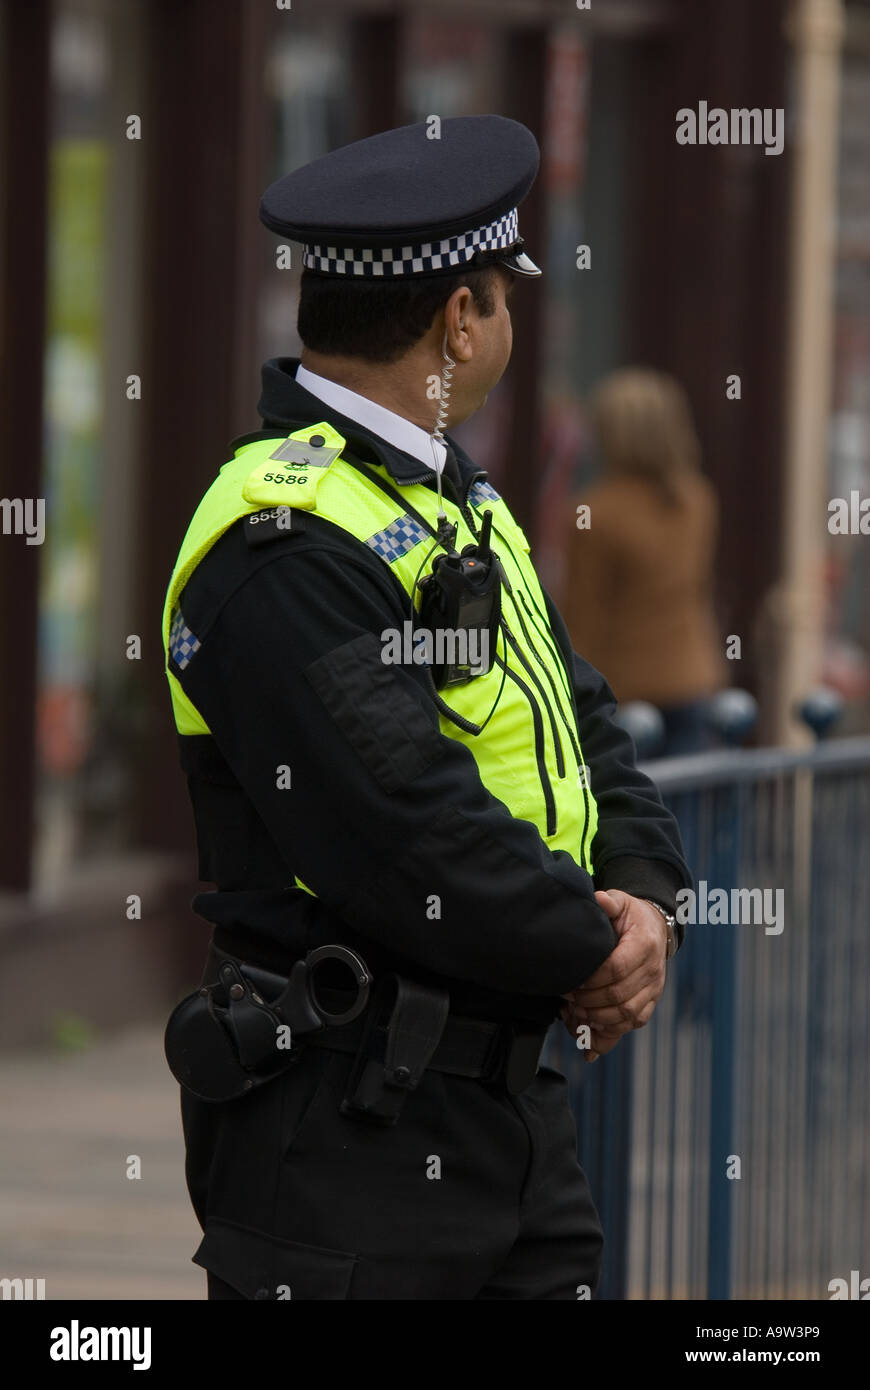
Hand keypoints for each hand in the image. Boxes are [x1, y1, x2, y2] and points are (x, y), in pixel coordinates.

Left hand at [561, 890, 668, 1061]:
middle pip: (620, 996)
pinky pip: (632, 1025)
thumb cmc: (631, 916)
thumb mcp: (620, 902)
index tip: (570, 980)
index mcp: (644, 945)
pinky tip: (589, 1046)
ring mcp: (653, 990)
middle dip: (589, 1001)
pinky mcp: (649, 1004)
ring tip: (574, 1014)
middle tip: (567, 997)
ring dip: (597, 1020)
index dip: (591, 979)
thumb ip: (609, 902)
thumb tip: (598, 899)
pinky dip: (609, 1038)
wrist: (655, 928)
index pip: (616, 968)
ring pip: (627, 1015)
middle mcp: (653, 971)